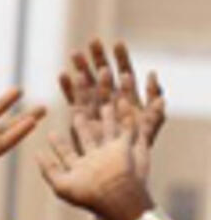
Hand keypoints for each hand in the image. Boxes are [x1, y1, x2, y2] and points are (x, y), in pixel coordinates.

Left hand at [37, 99, 148, 219]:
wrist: (116, 198)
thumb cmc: (88, 195)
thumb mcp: (61, 185)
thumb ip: (49, 170)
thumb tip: (37, 154)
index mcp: (80, 168)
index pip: (66, 152)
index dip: (58, 144)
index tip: (51, 133)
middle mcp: (96, 159)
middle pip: (86, 136)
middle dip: (81, 123)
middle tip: (76, 111)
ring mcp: (111, 152)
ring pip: (107, 129)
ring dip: (105, 116)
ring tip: (104, 102)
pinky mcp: (125, 146)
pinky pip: (125, 127)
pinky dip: (124, 114)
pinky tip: (122, 101)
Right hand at [60, 39, 162, 178]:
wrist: (115, 177)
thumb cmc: (135, 156)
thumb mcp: (149, 129)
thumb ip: (154, 109)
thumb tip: (156, 81)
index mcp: (127, 102)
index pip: (124, 75)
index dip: (121, 59)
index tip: (116, 43)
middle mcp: (109, 104)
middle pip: (103, 76)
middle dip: (97, 59)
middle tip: (92, 42)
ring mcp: (94, 111)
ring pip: (86, 86)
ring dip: (80, 69)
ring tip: (74, 53)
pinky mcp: (80, 121)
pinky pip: (73, 102)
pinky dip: (68, 89)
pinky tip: (62, 75)